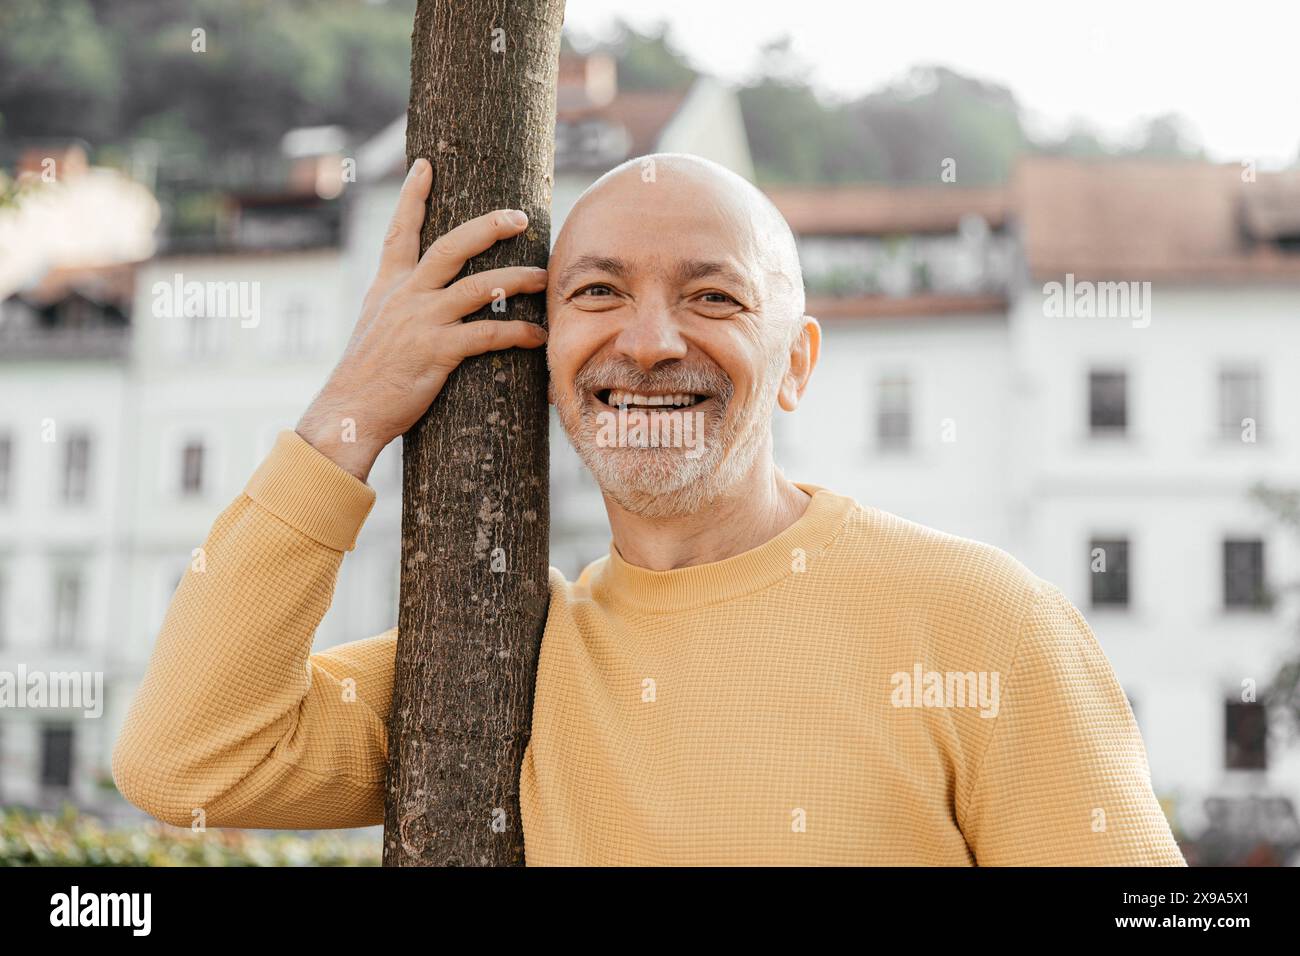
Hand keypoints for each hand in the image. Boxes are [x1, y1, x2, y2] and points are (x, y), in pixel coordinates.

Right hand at [296, 158, 547, 480]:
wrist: (349, 410)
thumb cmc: (366, 375)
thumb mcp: (374, 326)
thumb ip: (397, 304)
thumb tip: (419, 296)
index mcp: (387, 286)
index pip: (399, 231)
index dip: (412, 197)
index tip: (425, 165)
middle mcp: (405, 296)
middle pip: (451, 246)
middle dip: (488, 227)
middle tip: (519, 216)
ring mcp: (422, 321)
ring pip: (479, 287)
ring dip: (517, 279)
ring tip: (544, 277)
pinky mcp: (437, 351)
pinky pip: (487, 334)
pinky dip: (517, 333)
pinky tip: (537, 337)